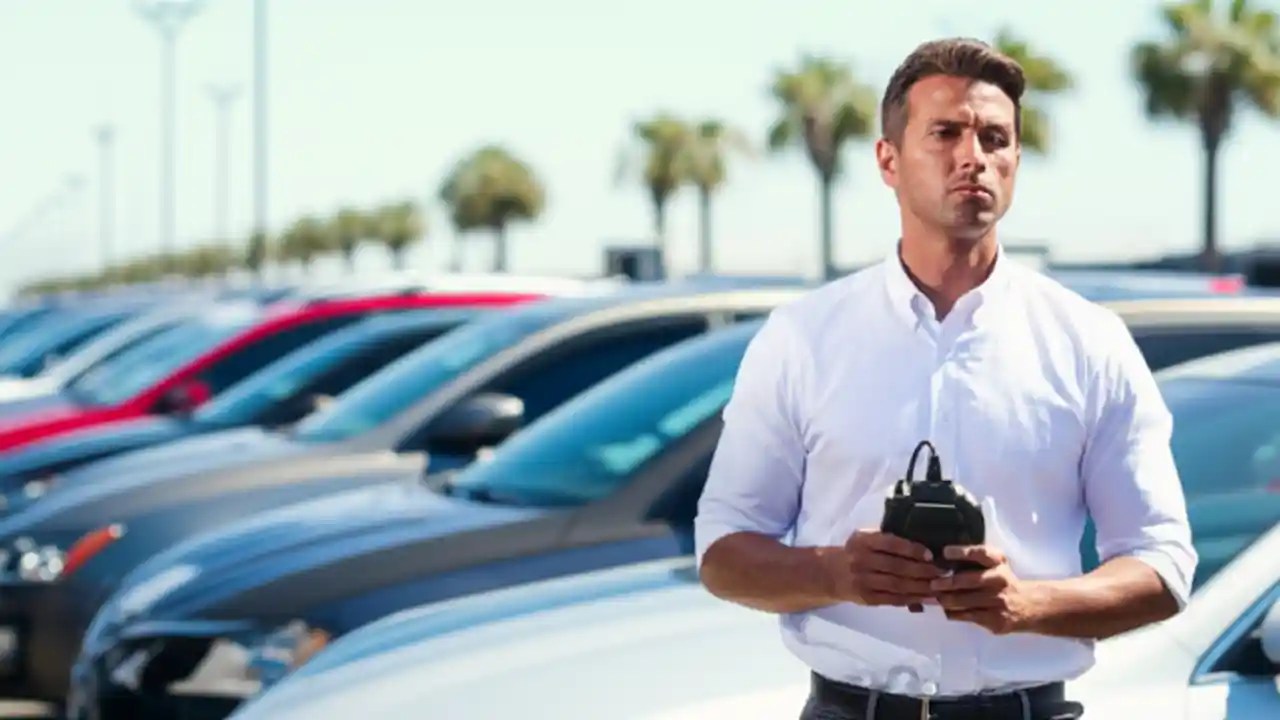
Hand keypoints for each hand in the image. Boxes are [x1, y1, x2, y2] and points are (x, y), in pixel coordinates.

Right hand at [822, 530, 942, 609]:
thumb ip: (887, 541)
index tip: (931, 554)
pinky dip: (912, 599)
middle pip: (897, 567)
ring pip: (897, 585)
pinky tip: (926, 598)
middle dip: (923, 571)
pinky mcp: (867, 598)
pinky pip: (893, 599)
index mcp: (863, 541)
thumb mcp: (865, 539)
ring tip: (939, 587)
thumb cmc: (855, 552)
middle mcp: (861, 560)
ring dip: (921, 587)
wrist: (830, 573)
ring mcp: (863, 581)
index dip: (912, 549)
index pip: (891, 544)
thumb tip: (923, 548)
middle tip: (943, 573)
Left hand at [930, 545, 1040, 633]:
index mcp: (998, 562)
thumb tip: (942, 558)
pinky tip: (948, 610)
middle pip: (967, 580)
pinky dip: (953, 613)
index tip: (945, 552)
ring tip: (937, 598)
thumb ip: (976, 559)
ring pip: (963, 601)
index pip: (980, 553)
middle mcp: (1000, 579)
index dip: (962, 552)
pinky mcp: (995, 619)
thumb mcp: (996, 564)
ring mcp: (998, 601)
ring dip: (945, 600)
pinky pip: (967, 616)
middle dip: (946, 582)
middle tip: (932, 584)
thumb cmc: (1003, 581)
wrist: (1029, 605)